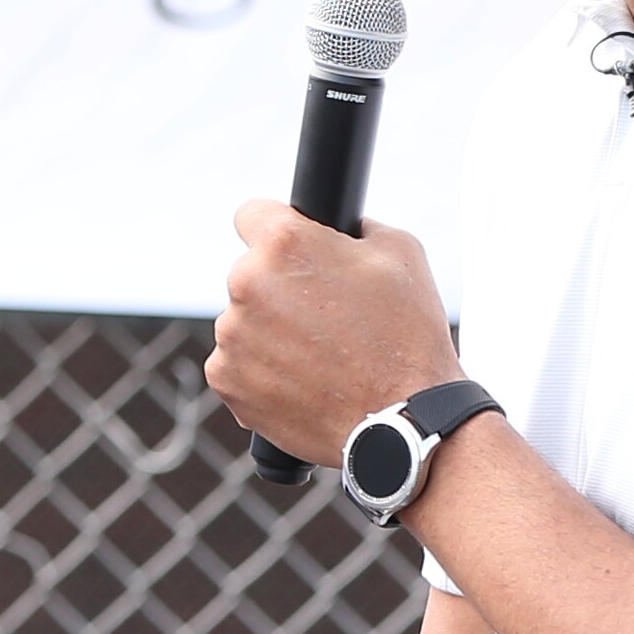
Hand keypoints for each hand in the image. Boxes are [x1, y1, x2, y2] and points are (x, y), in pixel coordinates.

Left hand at [208, 201, 459, 470]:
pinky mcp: (226, 380)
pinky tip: (303, 380)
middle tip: (326, 315)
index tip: (293, 251)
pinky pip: (237, 363)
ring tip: (321, 355)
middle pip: (251, 274)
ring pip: (244, 321)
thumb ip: (355, 228)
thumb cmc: (407, 333)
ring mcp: (231, 335)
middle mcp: (246, 284)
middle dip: (280, 287)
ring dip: (271, 331)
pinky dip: (262, 371)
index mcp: (283, 243)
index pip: (253, 214)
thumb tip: (336, 229)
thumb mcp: (400, 252)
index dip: (278, 229)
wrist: (403, 418)